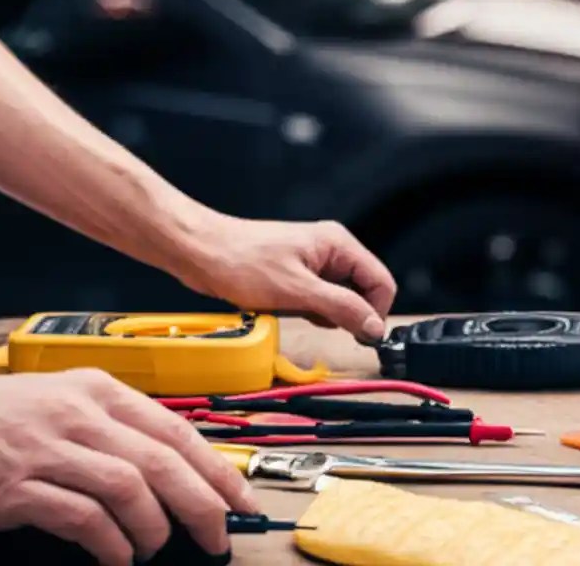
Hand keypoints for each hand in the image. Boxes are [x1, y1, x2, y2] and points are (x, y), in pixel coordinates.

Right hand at [0, 370, 258, 565]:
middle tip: (218, 535)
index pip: (177, 429)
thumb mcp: (58, 405)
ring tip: (156, 547)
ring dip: (156, 527)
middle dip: (203, 504)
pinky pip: (83, 518)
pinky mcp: (16, 488)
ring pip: (131, 488)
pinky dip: (111, 542)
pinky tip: (118, 556)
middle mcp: (79, 414)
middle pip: (165, 460)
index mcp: (96, 391)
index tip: (241, 499)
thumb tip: (169, 472)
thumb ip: (111, 431)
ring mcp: (47, 449)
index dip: (218, 469)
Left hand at [177, 216, 397, 340]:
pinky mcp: (295, 275)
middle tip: (323, 326)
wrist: (198, 251)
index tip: (362, 336)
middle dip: (349, 313)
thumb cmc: (241, 261)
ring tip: (296, 310)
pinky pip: (317, 299)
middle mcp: (331, 250)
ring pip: (340, 298)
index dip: (375, 312)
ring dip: (325, 314)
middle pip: (363, 290)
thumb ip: (342, 308)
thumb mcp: (297, 291)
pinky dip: (308, 311)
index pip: (381, 282)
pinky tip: (286, 309)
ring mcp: (313, 263)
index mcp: (338, 244)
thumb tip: (374, 326)